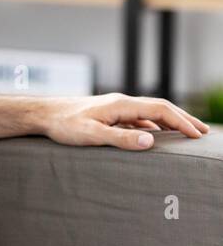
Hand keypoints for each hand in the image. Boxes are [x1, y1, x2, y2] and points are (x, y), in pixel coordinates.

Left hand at [38, 92, 209, 150]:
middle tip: (203, 133)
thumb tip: (150, 142)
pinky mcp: (108, 115)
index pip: (160, 110)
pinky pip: (138, 119)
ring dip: (169, 122)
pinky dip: (153, 126)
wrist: (42, 115)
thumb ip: (120, 139)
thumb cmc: (63, 125)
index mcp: (120, 105)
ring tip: (186, 134)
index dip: (181, 122)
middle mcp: (121, 103)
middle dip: (183, 119)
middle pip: (159, 108)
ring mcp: (115, 108)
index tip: (198, 135)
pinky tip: (155, 137)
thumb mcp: (91, 135)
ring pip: (149, 113)